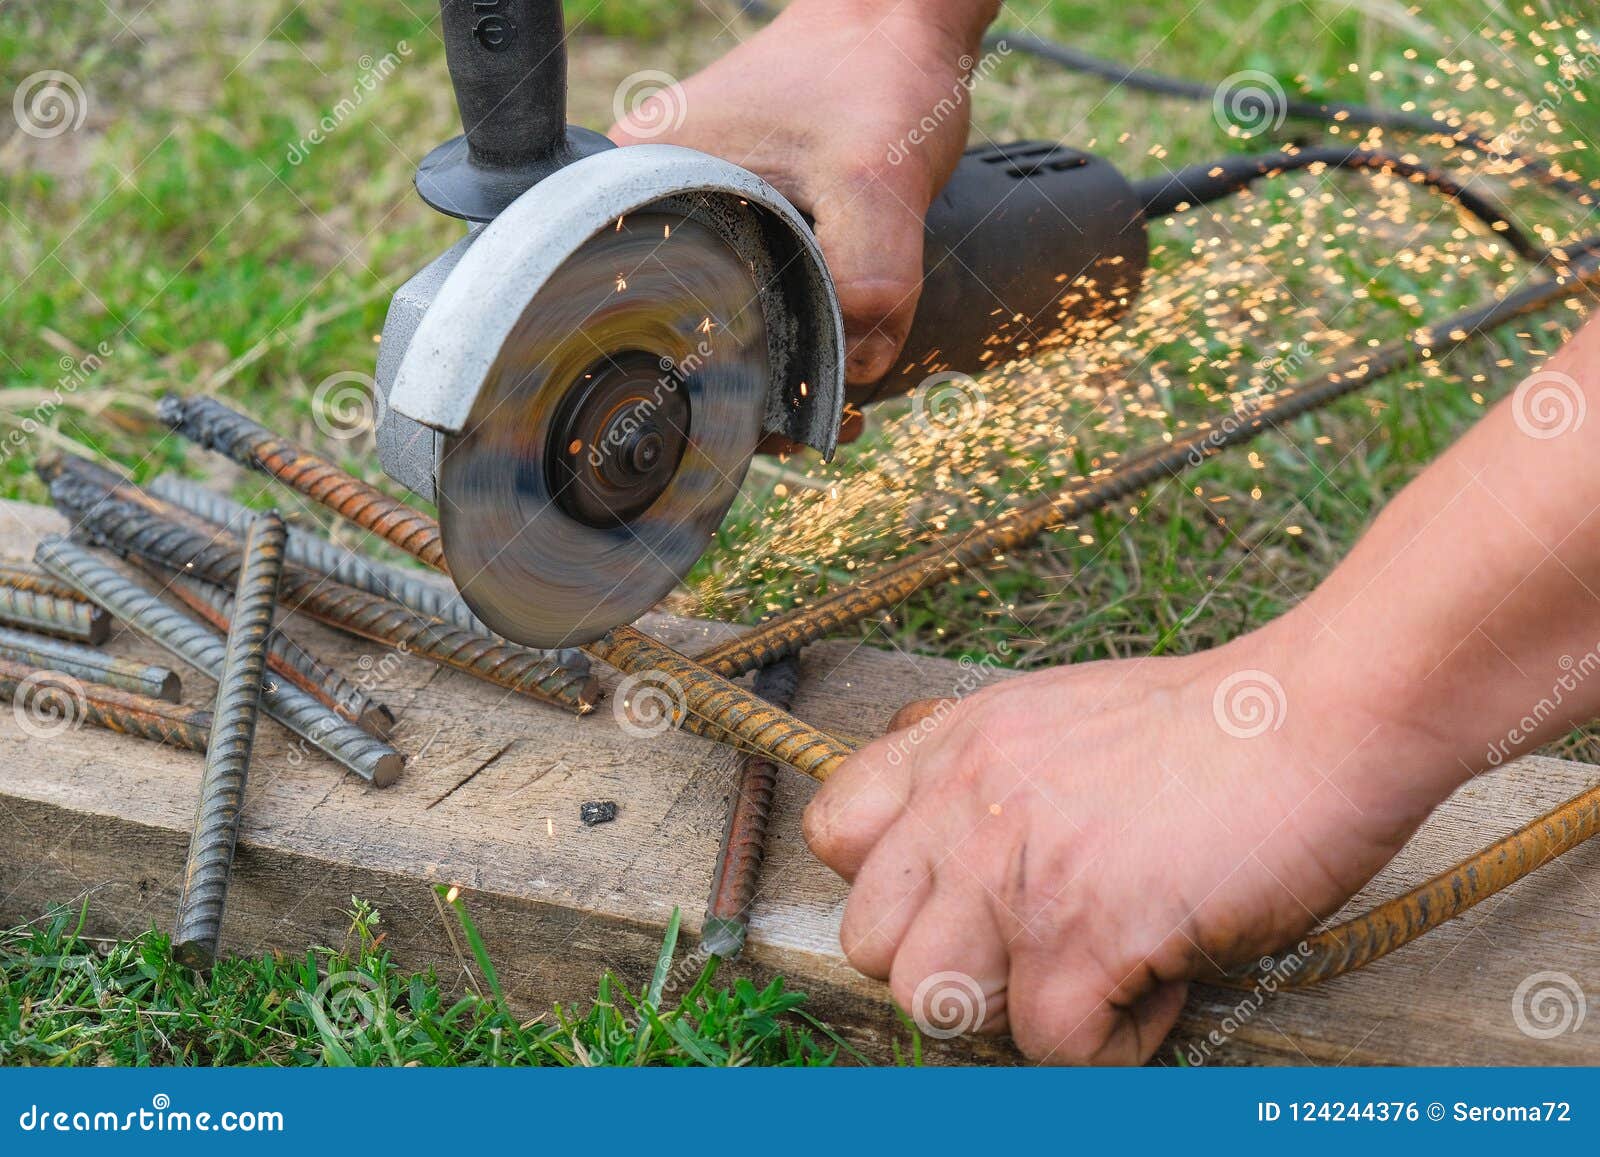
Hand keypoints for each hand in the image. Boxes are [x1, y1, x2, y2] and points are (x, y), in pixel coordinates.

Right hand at [609, 0, 996, 383]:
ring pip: (728, 317)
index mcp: (640, 184)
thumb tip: (855, 371)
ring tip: (838, 403)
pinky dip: (799, 331)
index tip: (768, 416)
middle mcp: (652, 204)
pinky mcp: (740, 222)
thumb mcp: (876, 175)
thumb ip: (870, 275)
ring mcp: (696, 215)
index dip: (706, 376)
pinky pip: (759, 294)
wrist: (902, 19)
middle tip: (818, 421)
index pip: (644, 308)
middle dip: (753, 383)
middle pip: (684, 326)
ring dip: (783, 364)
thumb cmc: (875, 72)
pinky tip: (842, 359)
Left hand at [803, 622, 1460, 1062]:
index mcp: (956, 747)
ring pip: (933, 1003)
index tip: (958, 898)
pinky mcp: (1084, 933)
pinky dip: (1111, 1040)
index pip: (834, 833)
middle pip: (870, 942)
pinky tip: (1163, 980)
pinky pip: (1049, 1046)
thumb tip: (961, 845)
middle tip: (1037, 948)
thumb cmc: (1211, 721)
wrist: (1316, 714)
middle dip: (948, 963)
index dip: (888, 885)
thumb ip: (991, 771)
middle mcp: (964, 805)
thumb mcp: (1060, 713)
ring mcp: (1016, 870)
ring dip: (1013, 1008)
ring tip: (1093, 969)